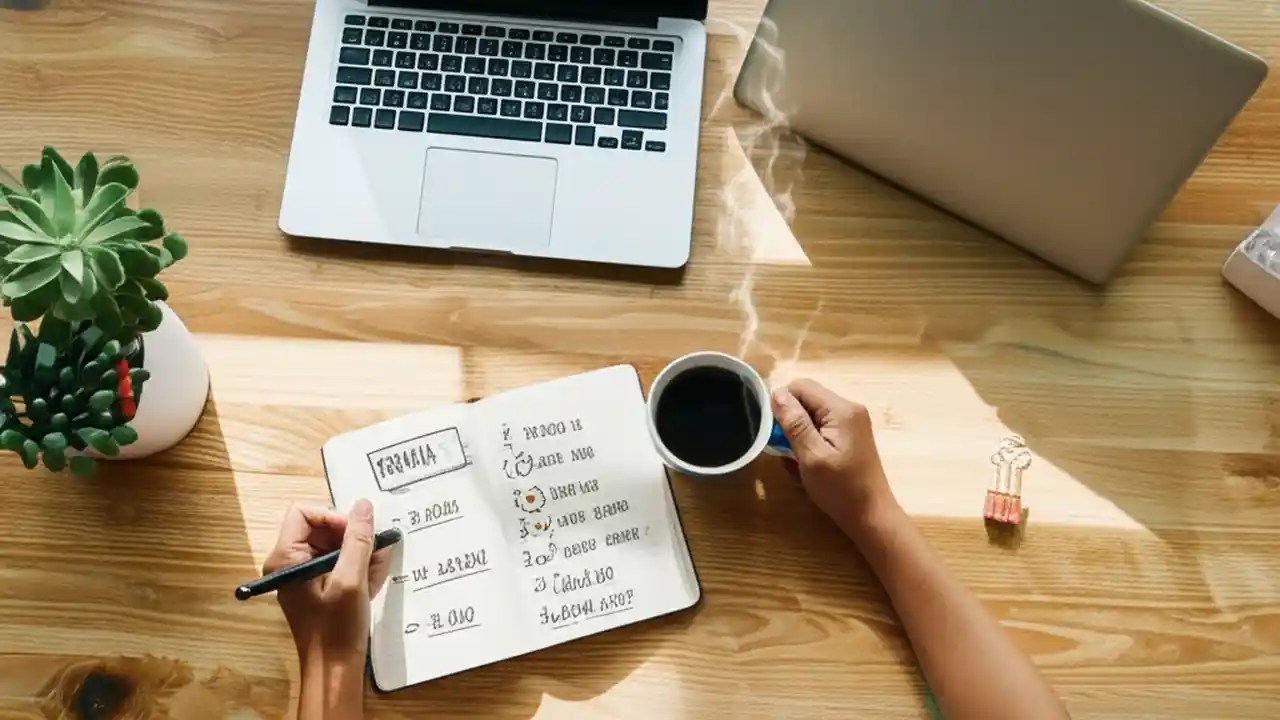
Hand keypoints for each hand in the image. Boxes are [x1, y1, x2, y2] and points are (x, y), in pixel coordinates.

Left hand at [263, 500, 390, 664]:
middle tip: (375, 550)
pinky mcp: (318, 587)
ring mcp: (304, 576)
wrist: (334, 670)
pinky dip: (358, 566)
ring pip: (334, 545)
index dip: (332, 517)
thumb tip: (364, 506)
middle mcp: (290, 563)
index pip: (304, 513)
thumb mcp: (350, 581)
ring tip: (377, 567)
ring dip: (360, 552)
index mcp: (286, 559)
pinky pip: (339, 563)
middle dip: (351, 536)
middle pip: (321, 528)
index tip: (357, 533)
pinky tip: (373, 579)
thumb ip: (357, 540)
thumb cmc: (337, 628)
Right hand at [770, 379, 895, 535]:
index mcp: (841, 409)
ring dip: (799, 427)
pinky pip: (823, 424)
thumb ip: (795, 422)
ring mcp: (853, 421)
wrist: (871, 516)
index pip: (802, 386)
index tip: (773, 429)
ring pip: (814, 411)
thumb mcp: (811, 456)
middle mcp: (850, 408)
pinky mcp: (852, 434)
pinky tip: (808, 456)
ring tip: (795, 453)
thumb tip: (776, 393)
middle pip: (809, 396)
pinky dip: (810, 435)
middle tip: (783, 444)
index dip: (781, 401)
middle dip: (790, 415)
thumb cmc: (840, 489)